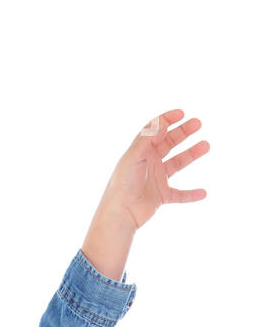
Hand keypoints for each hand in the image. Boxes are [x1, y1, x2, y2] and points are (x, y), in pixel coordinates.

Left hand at [101, 109, 209, 232]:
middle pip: (170, 142)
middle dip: (184, 132)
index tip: (181, 113)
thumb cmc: (122, 184)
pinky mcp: (161, 196)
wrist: (120, 213)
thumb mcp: (133, 158)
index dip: (167, 119)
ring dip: (192, 154)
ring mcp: (156, 179)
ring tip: (206, 145)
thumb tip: (162, 124)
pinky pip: (180, 194)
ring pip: (178, 163)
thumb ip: (147, 140)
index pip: (156, 130)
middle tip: (198, 123)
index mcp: (141, 151)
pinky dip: (191, 194)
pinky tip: (203, 193)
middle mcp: (150, 163)